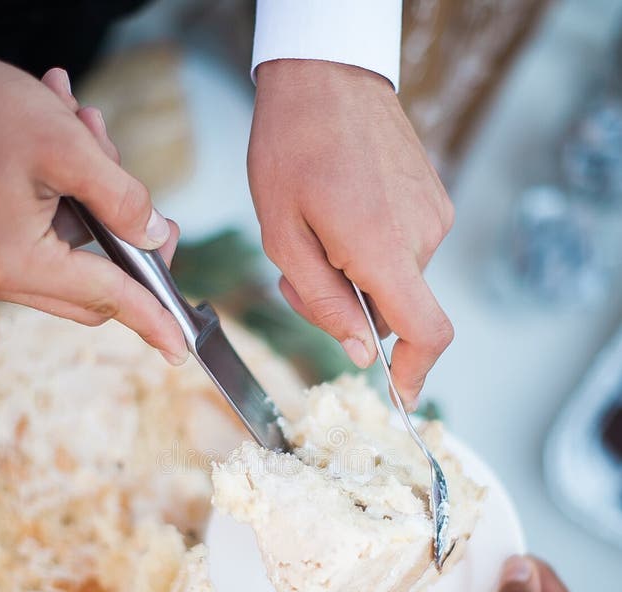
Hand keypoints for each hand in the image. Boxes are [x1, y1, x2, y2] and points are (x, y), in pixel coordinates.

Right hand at [0, 52, 186, 362]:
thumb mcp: (67, 146)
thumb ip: (122, 199)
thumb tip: (154, 236)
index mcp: (17, 260)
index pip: (106, 297)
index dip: (151, 317)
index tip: (181, 347)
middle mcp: (2, 274)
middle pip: (96, 291)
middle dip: (133, 248)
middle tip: (161, 217)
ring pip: (81, 260)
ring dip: (102, 206)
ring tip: (91, 136)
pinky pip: (56, 239)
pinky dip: (76, 199)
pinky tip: (71, 138)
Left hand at [248, 60, 453, 409]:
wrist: (326, 72)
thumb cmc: (292, 145)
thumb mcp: (283, 235)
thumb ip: (323, 302)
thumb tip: (361, 351)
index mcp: (383, 248)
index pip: (426, 331)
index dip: (416, 372)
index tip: (399, 392)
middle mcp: (421, 236)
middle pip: (394, 309)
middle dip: (348, 308)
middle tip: (302, 270)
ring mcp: (434, 215)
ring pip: (396, 279)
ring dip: (356, 275)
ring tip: (318, 228)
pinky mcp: (434, 199)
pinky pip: (404, 248)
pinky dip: (372, 249)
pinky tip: (343, 211)